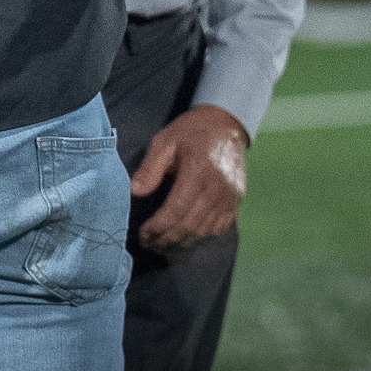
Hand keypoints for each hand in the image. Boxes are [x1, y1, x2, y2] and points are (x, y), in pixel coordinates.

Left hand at [132, 105, 248, 249]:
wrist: (226, 124)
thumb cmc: (191, 131)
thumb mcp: (165, 141)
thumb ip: (150, 168)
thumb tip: (135, 192)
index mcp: (198, 172)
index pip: (176, 210)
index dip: (158, 227)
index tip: (143, 234)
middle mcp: (217, 189)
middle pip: (190, 226)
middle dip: (167, 240)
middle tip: (149, 244)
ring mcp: (230, 198)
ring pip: (204, 232)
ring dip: (182, 243)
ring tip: (162, 245)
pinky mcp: (236, 202)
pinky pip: (218, 228)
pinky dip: (200, 237)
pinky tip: (184, 239)